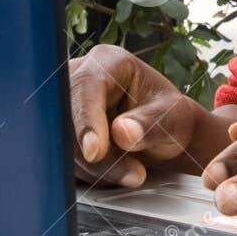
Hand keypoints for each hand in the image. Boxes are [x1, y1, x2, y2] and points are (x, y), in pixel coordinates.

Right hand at [68, 44, 214, 186]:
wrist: (163, 135)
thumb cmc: (170, 118)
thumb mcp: (174, 119)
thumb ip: (151, 123)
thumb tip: (122, 132)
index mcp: (109, 61)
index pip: (86, 86)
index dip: (87, 120)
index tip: (95, 152)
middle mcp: (81, 76)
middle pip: (67, 116)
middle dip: (97, 155)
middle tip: (132, 174)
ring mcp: (67, 104)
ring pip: (64, 141)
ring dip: (96, 168)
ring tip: (134, 172)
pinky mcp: (63, 130)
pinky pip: (64, 156)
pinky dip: (89, 173)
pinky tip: (116, 171)